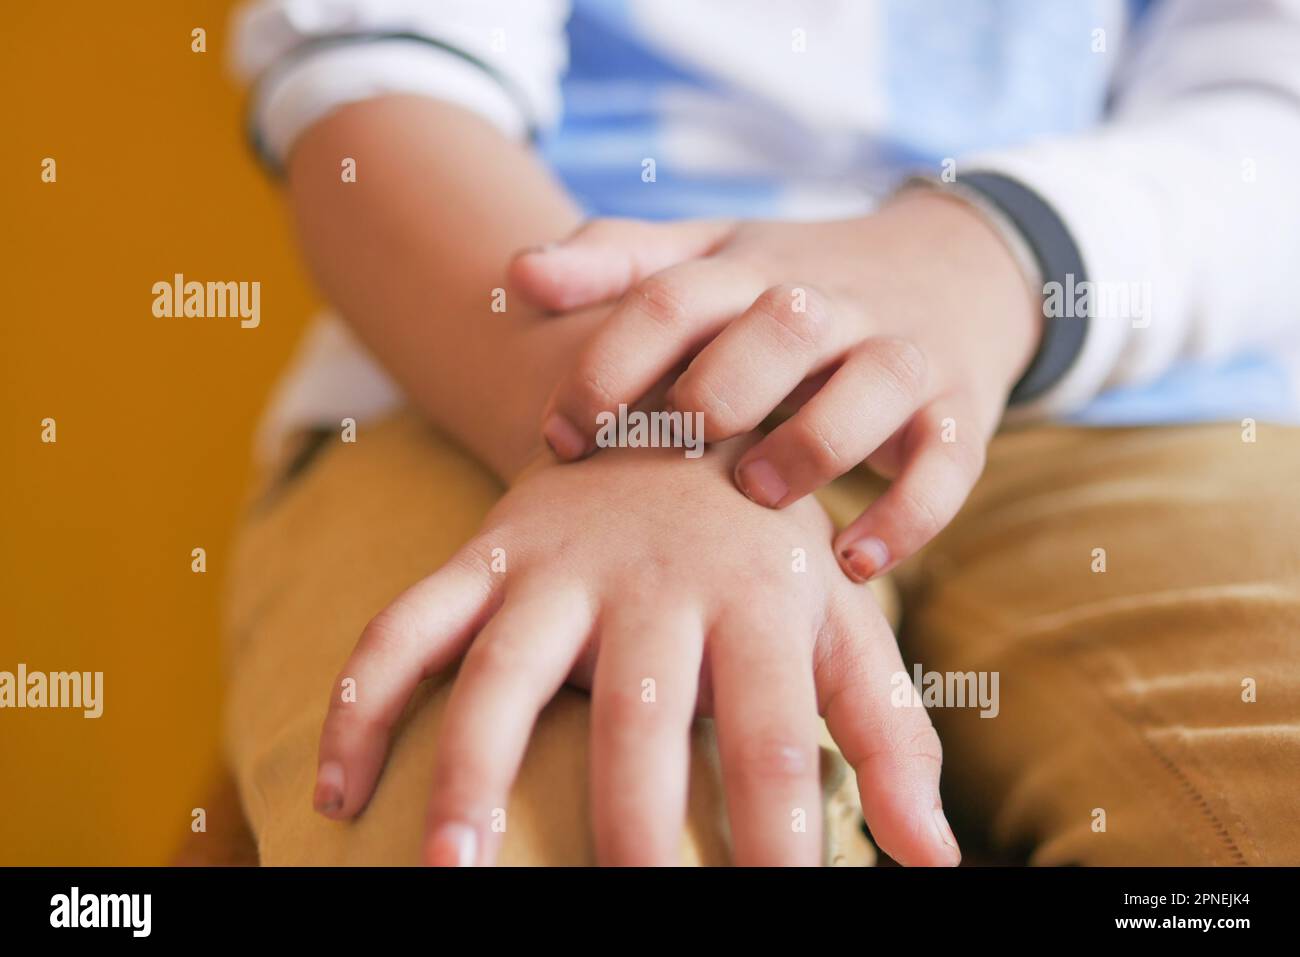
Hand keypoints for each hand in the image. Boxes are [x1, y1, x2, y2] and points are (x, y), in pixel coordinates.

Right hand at [312, 438, 959, 865]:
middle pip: (636, 719)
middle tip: (628, 910)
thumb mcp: (843, 618)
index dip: (775, 840)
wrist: (681, 404)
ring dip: (469, 771)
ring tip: (451, 869)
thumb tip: (938, 863)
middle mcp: (654, 582)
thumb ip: (888, 733)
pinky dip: (361, 699)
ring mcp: (557, 565)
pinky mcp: (486, 553)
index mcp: (756, 601)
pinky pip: (405, 624)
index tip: (776, 912)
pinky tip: (340, 793)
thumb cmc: (770, 544)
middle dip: (627, 828)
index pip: (771, 738)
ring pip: (500, 669)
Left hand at [510, 190, 1040, 580]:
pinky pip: (950, 461)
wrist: (952, 268)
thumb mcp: (712, 254)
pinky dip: (909, 514)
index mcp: (753, 271)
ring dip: (814, 440)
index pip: (675, 299)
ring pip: (872, 385)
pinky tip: (852, 564)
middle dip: (716, 388)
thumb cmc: (794, 284)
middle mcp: (830, 305)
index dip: (608, 367)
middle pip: (778, 327)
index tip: (558, 438)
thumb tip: (516, 272)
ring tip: (759, 493)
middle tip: (663, 452)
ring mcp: (902, 354)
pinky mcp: (960, 410)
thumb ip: (619, 262)